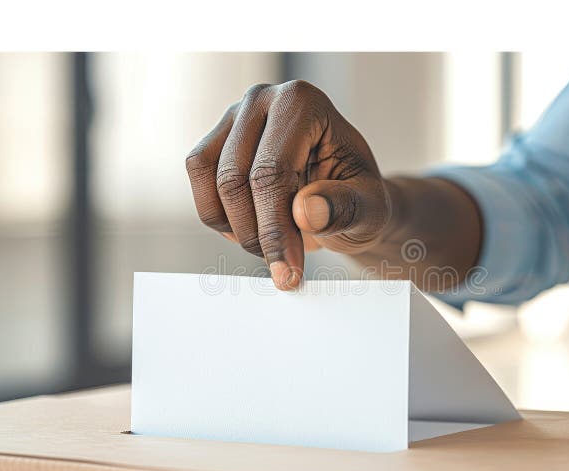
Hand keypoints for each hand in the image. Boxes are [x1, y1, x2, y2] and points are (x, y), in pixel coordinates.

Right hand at [186, 80, 390, 289]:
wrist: (347, 194)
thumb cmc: (359, 197)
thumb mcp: (369, 209)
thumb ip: (345, 208)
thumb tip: (305, 212)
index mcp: (303, 103)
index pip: (272, 171)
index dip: (275, 229)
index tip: (289, 274)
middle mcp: (262, 99)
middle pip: (236, 178)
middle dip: (257, 235)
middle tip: (285, 269)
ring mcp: (234, 118)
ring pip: (212, 183)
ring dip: (238, 229)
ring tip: (274, 247)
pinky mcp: (216, 141)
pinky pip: (200, 186)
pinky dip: (221, 219)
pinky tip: (254, 230)